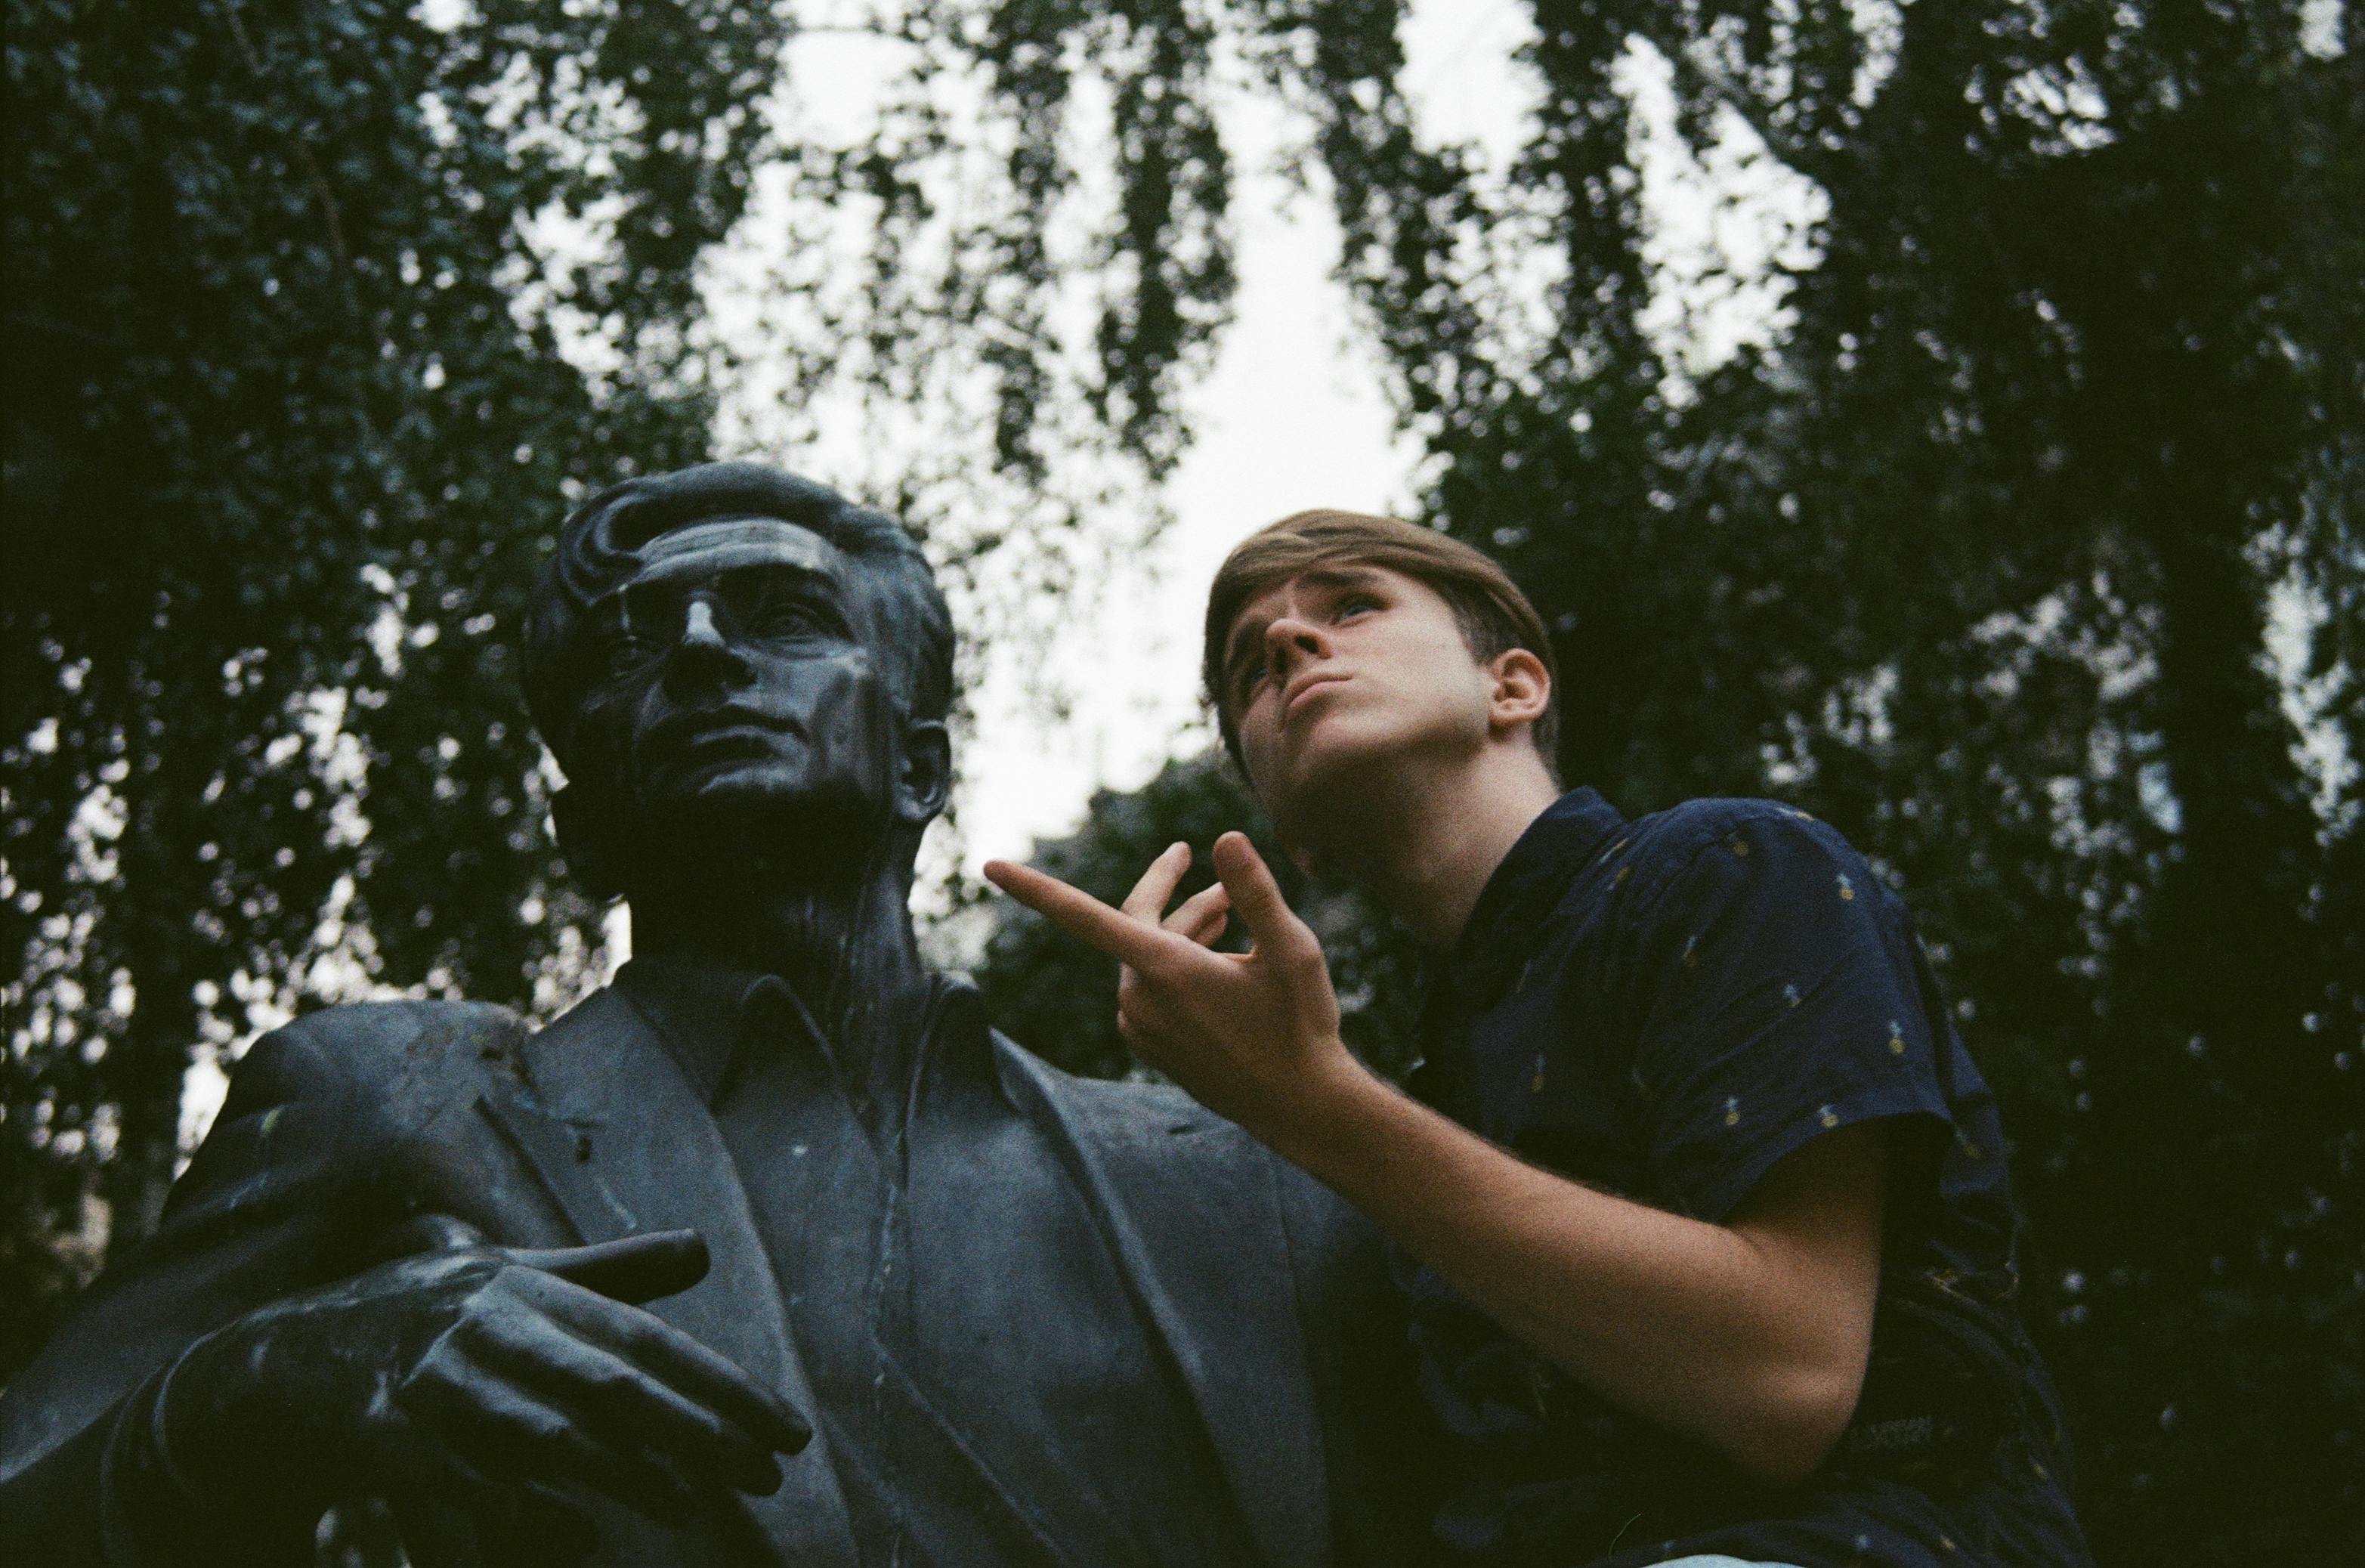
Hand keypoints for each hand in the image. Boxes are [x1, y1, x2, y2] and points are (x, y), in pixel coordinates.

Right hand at [155, 1228, 809, 1555]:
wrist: (284, 1358)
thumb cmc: (424, 1315)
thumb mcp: (517, 1278)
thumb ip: (613, 1273)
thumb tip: (703, 1251)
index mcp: (534, 1288)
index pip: (651, 1340)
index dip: (725, 1384)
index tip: (789, 1432)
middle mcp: (495, 1324)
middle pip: (614, 1381)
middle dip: (697, 1428)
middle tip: (767, 1471)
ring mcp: (438, 1380)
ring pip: (546, 1428)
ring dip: (624, 1468)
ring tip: (693, 1501)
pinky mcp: (387, 1435)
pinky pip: (464, 1476)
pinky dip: (518, 1500)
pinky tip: (572, 1528)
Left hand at [983, 832, 1361, 1135]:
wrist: (1299, 1106)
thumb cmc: (1300, 1024)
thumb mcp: (1292, 948)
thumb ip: (1253, 890)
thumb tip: (1223, 838)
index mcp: (1165, 969)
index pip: (1084, 916)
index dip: (1035, 889)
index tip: (990, 867)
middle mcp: (1140, 999)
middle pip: (1137, 922)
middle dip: (1171, 891)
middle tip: (1195, 857)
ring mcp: (1141, 1026)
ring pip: (1148, 955)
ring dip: (1183, 930)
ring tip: (1229, 915)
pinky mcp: (1150, 1044)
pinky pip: (1151, 987)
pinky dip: (1176, 964)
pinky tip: (1216, 960)